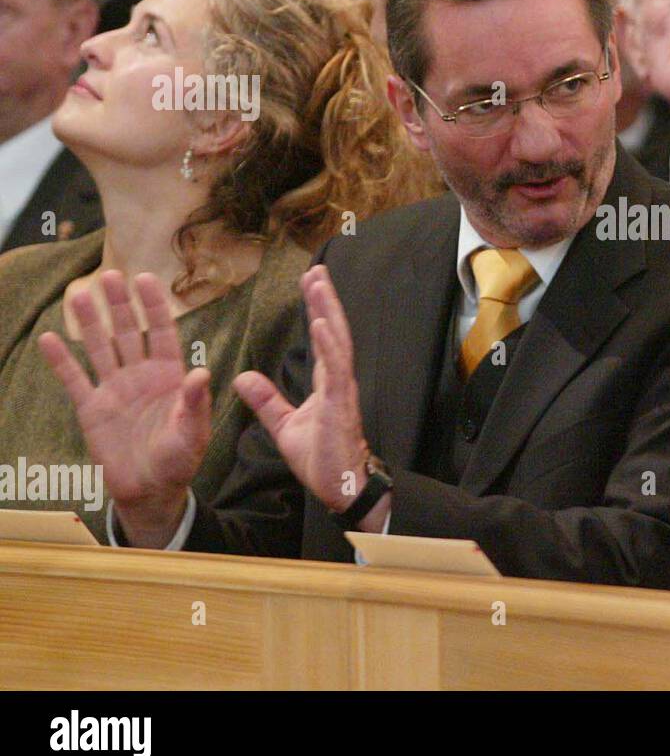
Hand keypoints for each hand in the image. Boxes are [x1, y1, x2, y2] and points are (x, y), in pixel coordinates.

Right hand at [38, 271, 209, 544]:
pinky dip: (62, 360)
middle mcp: (140, 376)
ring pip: (100, 348)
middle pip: (127, 332)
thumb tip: (203, 372)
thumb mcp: (192, 432)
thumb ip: (195, 402)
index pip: (161, 332)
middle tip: (108, 275)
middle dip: (119, 305)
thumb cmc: (179, 460)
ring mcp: (114, 389)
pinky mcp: (91, 408)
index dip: (154, 306)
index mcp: (169, 376)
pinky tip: (49, 338)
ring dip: (89, 322)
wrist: (151, 490)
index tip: (145, 278)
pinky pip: (74, 379)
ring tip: (77, 294)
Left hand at [233, 265, 368, 512]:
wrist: (339, 485)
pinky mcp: (340, 403)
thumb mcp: (284, 425)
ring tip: (319, 284)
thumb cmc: (320, 458)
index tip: (310, 282)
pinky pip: (336, 368)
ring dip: (329, 311)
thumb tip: (243, 377)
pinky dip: (330, 344)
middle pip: (333, 330)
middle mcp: (338, 379)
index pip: (322, 337)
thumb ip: (266, 399)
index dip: (316, 309)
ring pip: (338, 341)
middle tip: (317, 270)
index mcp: (327, 383)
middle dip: (325, 299)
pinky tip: (322, 323)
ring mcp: (341, 389)